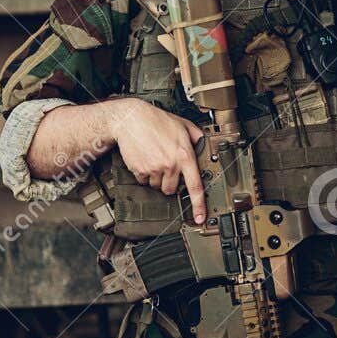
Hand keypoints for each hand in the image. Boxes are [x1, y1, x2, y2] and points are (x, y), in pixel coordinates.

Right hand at [106, 99, 206, 222]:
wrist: (131, 119)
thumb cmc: (157, 120)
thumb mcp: (183, 125)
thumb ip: (196, 137)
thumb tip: (205, 146)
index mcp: (185, 155)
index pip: (195, 186)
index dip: (199, 205)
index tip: (200, 218)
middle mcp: (171, 164)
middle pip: (172, 189)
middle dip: (170, 182)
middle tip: (167, 167)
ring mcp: (155, 168)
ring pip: (157, 186)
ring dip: (156, 178)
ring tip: (155, 159)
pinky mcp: (140, 170)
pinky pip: (144, 181)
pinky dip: (144, 174)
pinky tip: (145, 159)